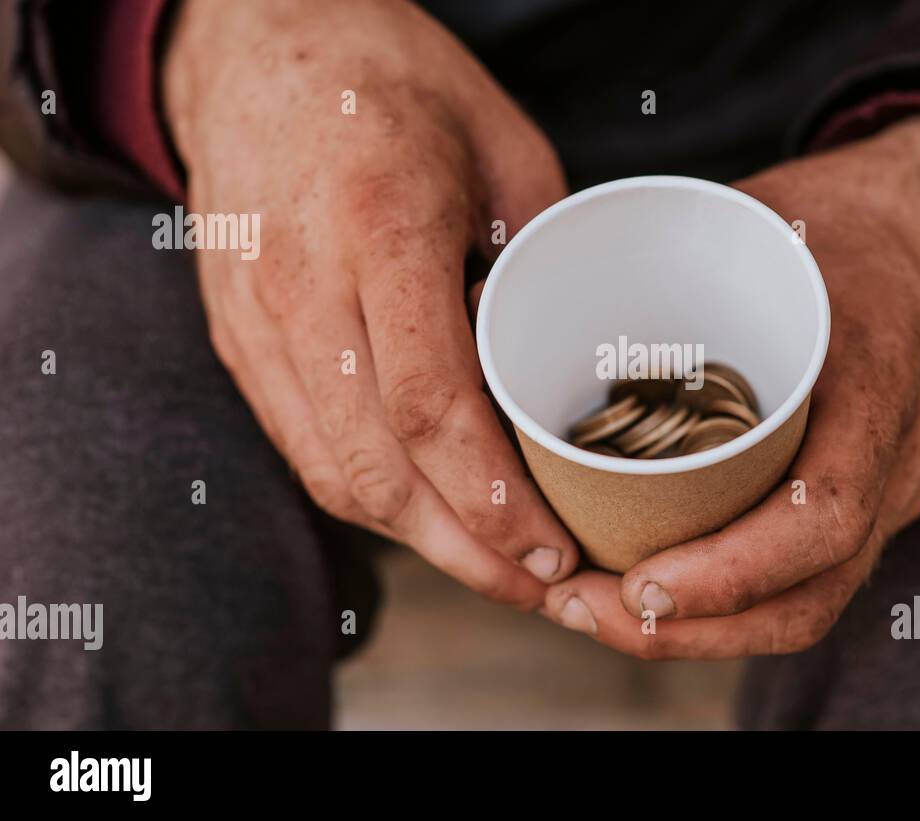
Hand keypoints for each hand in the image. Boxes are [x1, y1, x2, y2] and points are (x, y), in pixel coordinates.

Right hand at [163, 0, 577, 607]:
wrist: (254, 45)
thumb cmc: (393, 79)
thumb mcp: (504, 143)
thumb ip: (542, 257)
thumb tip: (583, 366)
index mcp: (377, 225)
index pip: (428, 406)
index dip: (493, 501)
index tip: (555, 551)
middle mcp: (300, 285)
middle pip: (375, 468)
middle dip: (465, 551)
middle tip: (541, 589)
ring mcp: (254, 319)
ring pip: (332, 472)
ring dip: (418, 540)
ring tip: (495, 569)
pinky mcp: (235, 338)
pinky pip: (302, 444)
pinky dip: (369, 495)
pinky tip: (429, 513)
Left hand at [543, 116, 919, 655]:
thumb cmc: (843, 220)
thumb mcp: (766, 216)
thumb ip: (670, 266)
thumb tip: (503, 292)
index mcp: (878, 377)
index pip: (823, 515)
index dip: (731, 573)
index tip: (636, 586)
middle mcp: (899, 455)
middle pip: (811, 593)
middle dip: (692, 630)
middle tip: (580, 608)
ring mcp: (893, 487)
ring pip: (808, 602)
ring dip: (702, 631)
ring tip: (597, 611)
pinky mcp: (871, 499)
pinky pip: (808, 574)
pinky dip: (728, 599)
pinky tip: (651, 585)